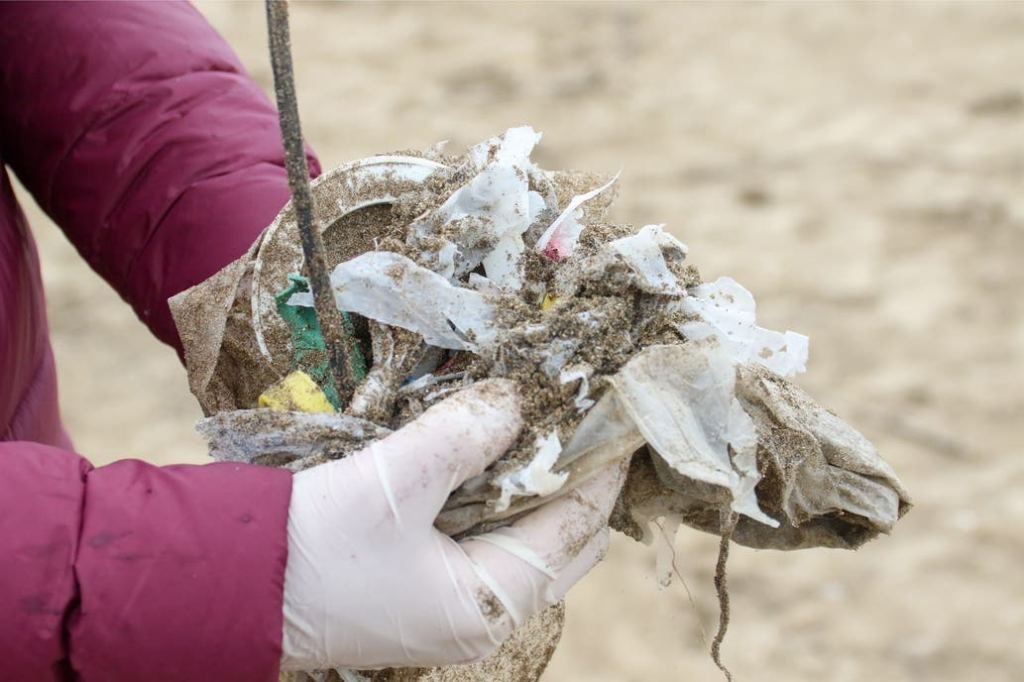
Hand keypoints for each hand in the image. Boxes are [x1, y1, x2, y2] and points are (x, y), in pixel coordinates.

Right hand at [280, 379, 624, 670]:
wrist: (225, 587)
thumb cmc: (313, 547)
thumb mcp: (394, 483)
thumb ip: (462, 437)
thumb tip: (518, 401)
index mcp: (488, 603)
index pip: (575, 529)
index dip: (601, 469)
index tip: (617, 413)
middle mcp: (480, 613)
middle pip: (558, 539)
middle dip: (575, 477)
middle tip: (582, 412)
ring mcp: (449, 602)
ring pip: (520, 537)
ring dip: (534, 484)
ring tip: (544, 421)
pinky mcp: (421, 584)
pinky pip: (482, 536)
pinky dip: (495, 495)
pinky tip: (491, 451)